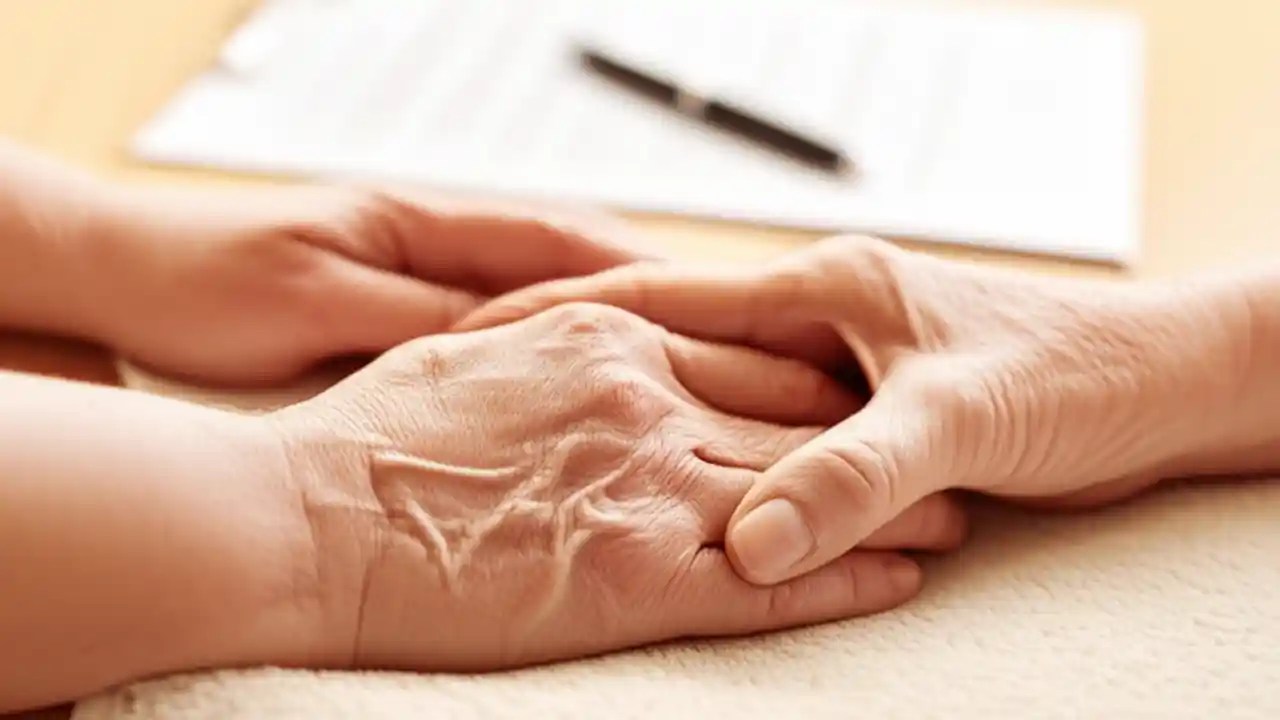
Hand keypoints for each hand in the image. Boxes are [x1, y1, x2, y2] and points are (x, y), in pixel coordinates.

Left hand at [86, 185, 644, 384]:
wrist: (126, 276)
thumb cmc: (202, 284)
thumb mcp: (319, 307)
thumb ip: (420, 318)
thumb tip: (522, 333)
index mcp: (413, 222)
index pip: (549, 234)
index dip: (629, 268)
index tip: (695, 299)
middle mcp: (423, 237)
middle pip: (557, 253)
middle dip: (634, 287)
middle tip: (707, 329)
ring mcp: (410, 267)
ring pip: (527, 287)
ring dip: (593, 314)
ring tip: (661, 355)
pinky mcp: (390, 302)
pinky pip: (485, 318)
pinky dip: (537, 337)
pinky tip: (563, 372)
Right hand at [268, 303, 965, 669]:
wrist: (301, 523)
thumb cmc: (366, 442)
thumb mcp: (468, 352)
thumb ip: (548, 344)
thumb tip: (589, 345)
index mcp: (604, 341)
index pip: (745, 343)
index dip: (817, 367)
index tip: (865, 379)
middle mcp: (643, 401)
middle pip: (794, 413)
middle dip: (873, 432)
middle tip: (941, 448)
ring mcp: (648, 488)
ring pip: (805, 492)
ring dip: (888, 505)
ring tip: (956, 518)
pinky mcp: (639, 578)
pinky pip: (771, 578)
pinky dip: (846, 577)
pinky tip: (901, 577)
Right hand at [460, 236, 1251, 583]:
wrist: (1164, 393)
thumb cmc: (1077, 374)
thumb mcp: (955, 421)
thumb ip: (852, 474)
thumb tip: (755, 542)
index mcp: (825, 292)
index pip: (673, 298)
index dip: (583, 317)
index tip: (498, 341)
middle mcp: (825, 326)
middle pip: (686, 355)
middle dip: (607, 384)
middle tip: (521, 425)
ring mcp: (845, 377)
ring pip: (730, 411)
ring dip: (673, 441)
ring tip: (586, 475)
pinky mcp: (875, 425)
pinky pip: (791, 456)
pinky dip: (754, 483)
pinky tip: (714, 516)